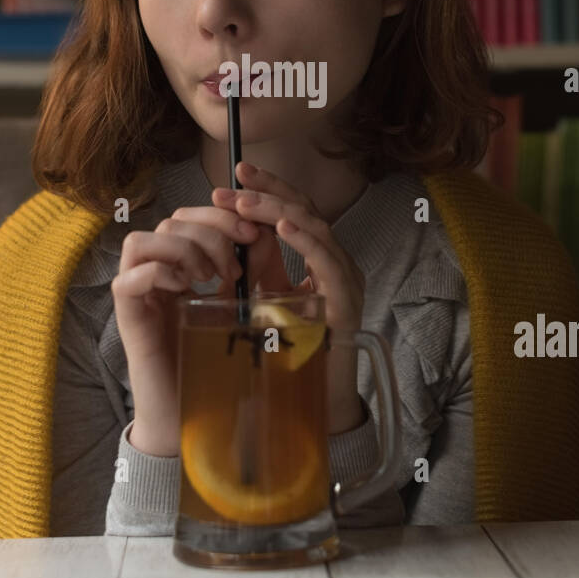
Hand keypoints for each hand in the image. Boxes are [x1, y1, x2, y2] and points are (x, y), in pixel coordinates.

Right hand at [110, 202, 260, 451]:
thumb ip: (247, 268)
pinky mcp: (127, 318)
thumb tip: (264, 233)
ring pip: (140, 241)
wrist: (192, 413)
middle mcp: (153, 274)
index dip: (220, 214)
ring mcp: (136, 294)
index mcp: (178, 266)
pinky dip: (160, 275)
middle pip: (169, 221)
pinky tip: (186, 291)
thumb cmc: (215, 360)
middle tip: (234, 266)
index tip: (251, 233)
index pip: (189, 216)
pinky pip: (129, 279)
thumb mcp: (237, 304)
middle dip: (209, 232)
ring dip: (183, 251)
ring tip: (210, 279)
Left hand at [211, 161, 365, 431]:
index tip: (237, 173)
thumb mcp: (267, 298)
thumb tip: (232, 228)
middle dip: (268, 195)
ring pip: (317, 230)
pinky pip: (329, 263)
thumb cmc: (291, 353)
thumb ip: (257, 264)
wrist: (316, 404)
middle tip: (231, 187)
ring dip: (278, 212)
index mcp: (320, 260)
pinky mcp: (347, 303)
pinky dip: (306, 242)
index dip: (270, 189)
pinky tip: (283, 228)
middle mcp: (337, 264)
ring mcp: (346, 281)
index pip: (296, 212)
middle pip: (307, 212)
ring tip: (246, 204)